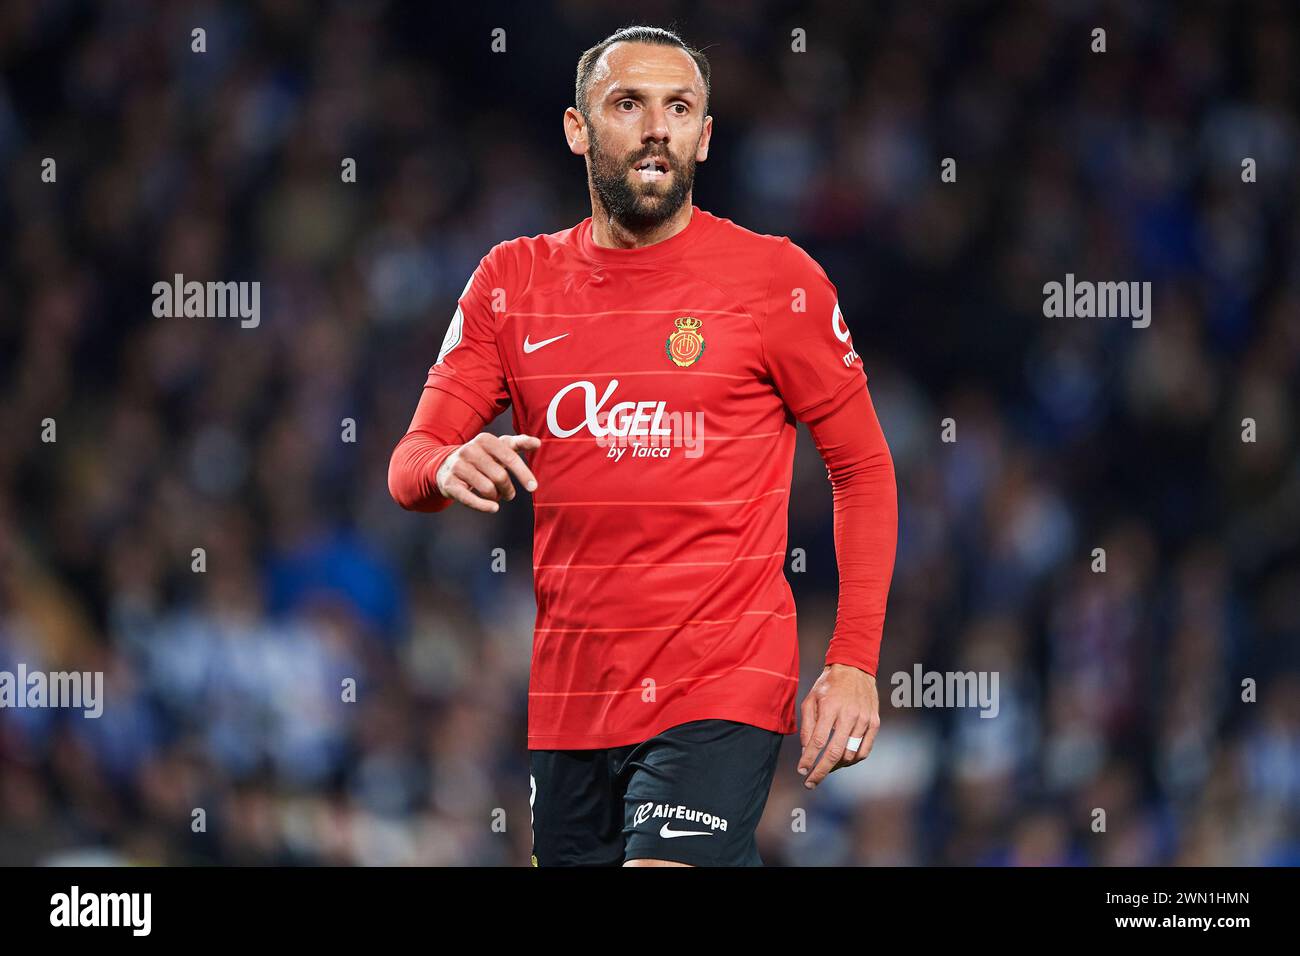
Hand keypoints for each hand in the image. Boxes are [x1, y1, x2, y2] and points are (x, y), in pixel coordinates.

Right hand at [436, 433, 539, 512]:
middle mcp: (469, 450)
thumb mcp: (498, 447)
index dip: (523, 474)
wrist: (446, 465)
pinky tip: (493, 508)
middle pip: (499, 476)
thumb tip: (537, 443)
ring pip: (487, 489)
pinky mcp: (449, 483)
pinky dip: (484, 506)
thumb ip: (518, 443)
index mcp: (485, 440)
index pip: (509, 457)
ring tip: (495, 495)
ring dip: (496, 496)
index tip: (533, 487)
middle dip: (508, 489)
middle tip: (509, 493)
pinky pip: (470, 499)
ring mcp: (457, 466)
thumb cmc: (481, 458)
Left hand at [797, 663, 879, 788]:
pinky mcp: (874, 723)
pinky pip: (864, 750)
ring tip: (825, 768)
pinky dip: (852, 760)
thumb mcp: (811, 700)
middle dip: (821, 771)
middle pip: (835, 752)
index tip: (801, 771)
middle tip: (810, 783)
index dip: (809, 759)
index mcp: (830, 707)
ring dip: (836, 766)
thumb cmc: (828, 686)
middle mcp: (849, 714)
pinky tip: (842, 762)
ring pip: (850, 754)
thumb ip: (808, 726)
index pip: (818, 741)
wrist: (854, 669)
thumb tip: (806, 751)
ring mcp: (864, 719)